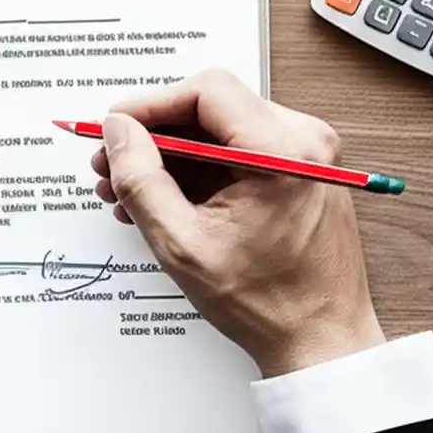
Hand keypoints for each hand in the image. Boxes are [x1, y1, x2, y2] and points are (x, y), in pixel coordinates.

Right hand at [93, 69, 385, 377]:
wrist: (321, 340)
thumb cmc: (269, 304)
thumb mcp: (183, 244)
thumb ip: (141, 180)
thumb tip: (118, 133)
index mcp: (283, 152)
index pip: (205, 91)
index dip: (149, 105)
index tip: (115, 128)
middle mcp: (303, 141)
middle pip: (210, 107)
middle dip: (154, 134)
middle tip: (111, 163)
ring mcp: (305, 154)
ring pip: (219, 129)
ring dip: (170, 154)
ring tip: (129, 189)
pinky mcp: (299, 170)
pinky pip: (236, 151)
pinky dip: (196, 169)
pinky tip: (162, 198)